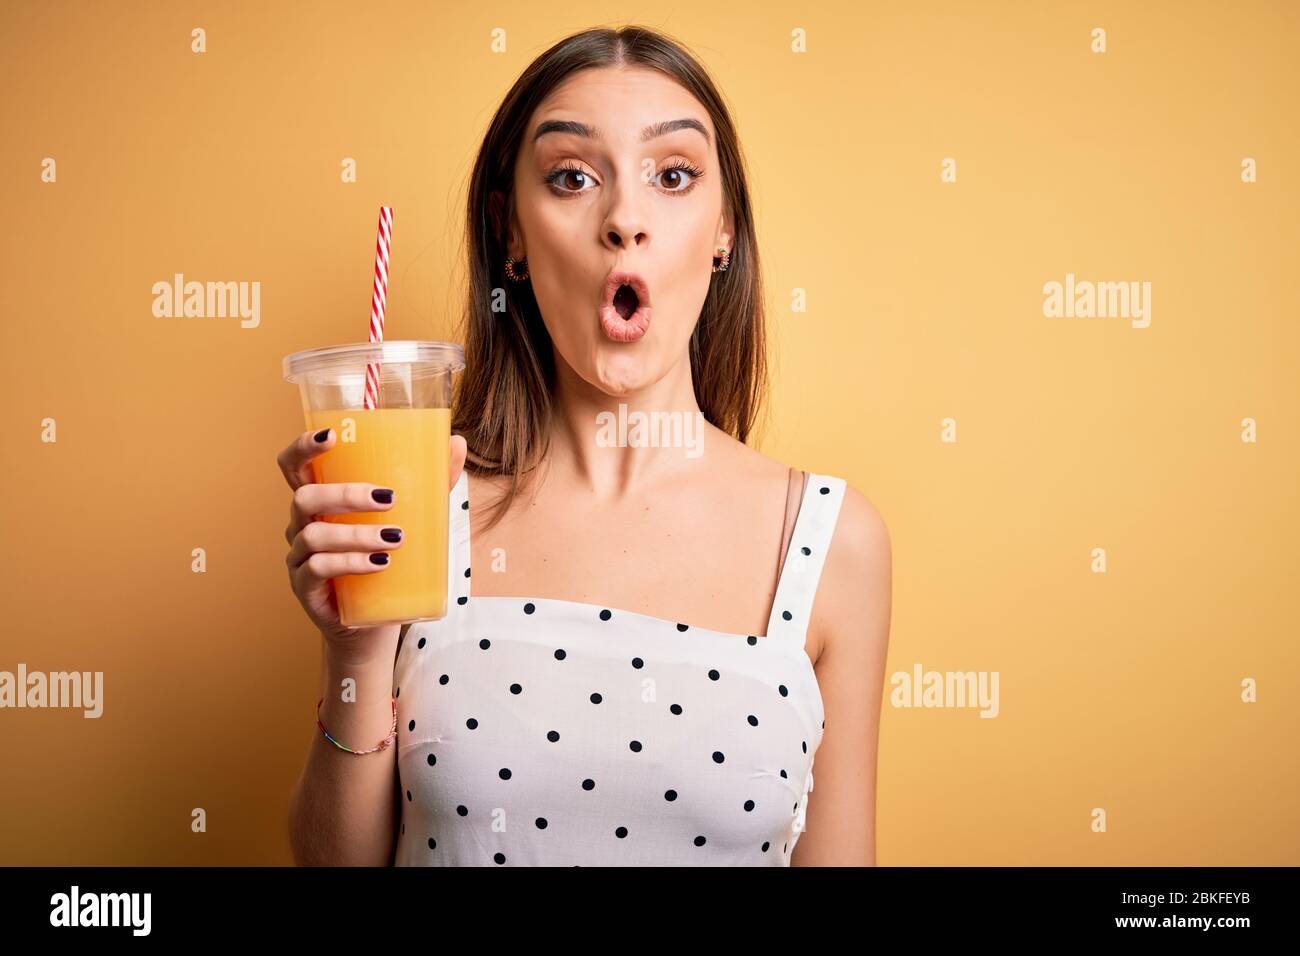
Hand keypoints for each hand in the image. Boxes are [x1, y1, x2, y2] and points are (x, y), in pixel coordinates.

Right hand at [276, 426, 467, 657]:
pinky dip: (350, 564)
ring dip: (356, 534)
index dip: (302, 447)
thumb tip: (456, 443)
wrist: (374, 622)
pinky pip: (318, 569)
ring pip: (314, 535)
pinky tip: (378, 564)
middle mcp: (302, 525)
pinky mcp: (305, 588)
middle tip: (388, 499)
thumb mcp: (411, 519)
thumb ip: (431, 483)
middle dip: (345, 494)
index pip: (294, 467)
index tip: (331, 436)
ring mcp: (299, 558)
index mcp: (320, 502)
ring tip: (394, 539)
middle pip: (304, 497)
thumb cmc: (386, 561)